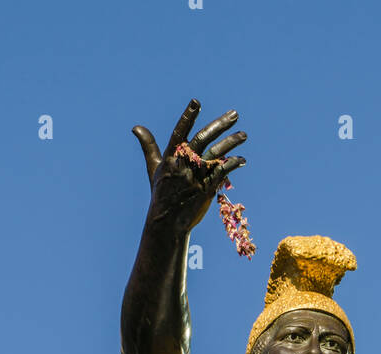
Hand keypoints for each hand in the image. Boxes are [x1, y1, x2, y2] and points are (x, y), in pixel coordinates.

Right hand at [132, 99, 246, 235]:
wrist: (167, 223)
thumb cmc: (161, 193)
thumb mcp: (153, 168)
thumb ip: (148, 146)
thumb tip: (136, 127)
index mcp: (170, 157)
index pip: (179, 133)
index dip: (187, 118)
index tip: (196, 103)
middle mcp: (183, 165)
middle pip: (203, 139)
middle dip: (220, 125)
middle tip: (234, 114)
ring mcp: (195, 178)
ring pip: (216, 154)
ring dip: (231, 143)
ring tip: (244, 135)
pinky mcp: (205, 190)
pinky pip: (221, 173)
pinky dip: (231, 165)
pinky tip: (241, 159)